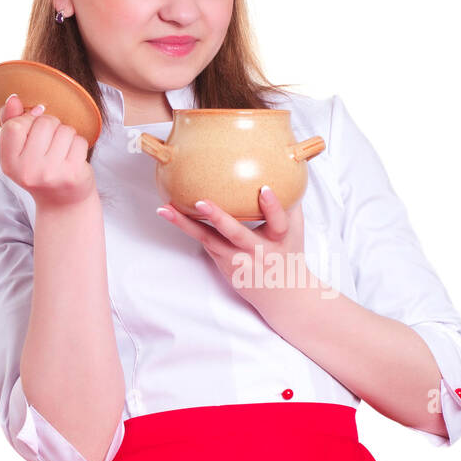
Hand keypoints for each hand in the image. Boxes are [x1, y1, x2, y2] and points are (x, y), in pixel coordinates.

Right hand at [0, 93, 96, 209]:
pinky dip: (79, 145)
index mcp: (9, 164)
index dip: (28, 122)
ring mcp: (51, 174)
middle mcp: (28, 171)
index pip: (15, 125)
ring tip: (62, 152)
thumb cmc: (40, 170)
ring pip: (64, 129)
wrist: (63, 203)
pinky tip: (72, 158)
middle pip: (43, 123)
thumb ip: (11, 122)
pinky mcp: (73, 174)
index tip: (33, 133)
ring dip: (66, 135)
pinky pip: (79, 140)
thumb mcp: (19, 151)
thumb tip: (13, 98)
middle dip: (51, 126)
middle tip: (50, 145)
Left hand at [157, 186, 324, 316]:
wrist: (282, 295)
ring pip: (209, 240)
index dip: (272, 206)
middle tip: (201, 202)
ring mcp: (236, 260)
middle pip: (236, 234)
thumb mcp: (295, 228)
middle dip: (219, 218)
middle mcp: (256, 251)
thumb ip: (291, 200)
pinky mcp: (223, 264)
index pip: (278, 223)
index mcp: (279, 240)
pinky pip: (204, 240)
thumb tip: (286, 165)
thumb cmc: (289, 252)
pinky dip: (187, 226)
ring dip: (185, 224)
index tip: (264, 189)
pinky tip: (169, 212)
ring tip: (165, 209)